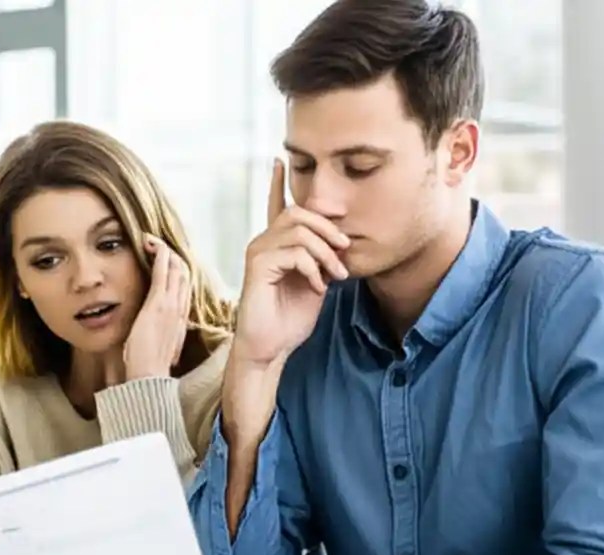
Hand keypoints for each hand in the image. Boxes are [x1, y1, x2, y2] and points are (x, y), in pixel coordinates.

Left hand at [121, 234, 190, 381]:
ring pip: (177, 269)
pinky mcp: (158, 304)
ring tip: (151, 241)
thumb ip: (161, 336)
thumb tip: (155, 335)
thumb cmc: (149, 367)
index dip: (176, 269)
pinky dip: (159, 255)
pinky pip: (163, 273)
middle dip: (171, 255)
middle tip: (155, 245)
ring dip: (164, 250)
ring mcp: (171, 306)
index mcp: (180, 320)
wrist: (149, 377)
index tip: (163, 261)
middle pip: (184, 273)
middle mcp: (180, 310)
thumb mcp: (160, 347)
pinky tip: (152, 245)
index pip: (184, 287)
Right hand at [232, 159, 349, 368]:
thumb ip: (323, 258)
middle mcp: (263, 243)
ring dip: (325, 250)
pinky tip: (318, 286)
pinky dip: (313, 267)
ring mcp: (258, 252)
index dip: (279, 182)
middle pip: (298, 211)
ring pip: (299, 229)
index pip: (278, 205)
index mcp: (277, 245)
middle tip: (345, 249)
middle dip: (329, 227)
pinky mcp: (258, 266)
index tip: (280, 159)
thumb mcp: (316, 282)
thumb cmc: (291, 319)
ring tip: (336, 274)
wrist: (270, 347)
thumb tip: (341, 241)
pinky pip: (294, 252)